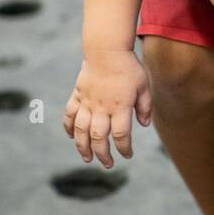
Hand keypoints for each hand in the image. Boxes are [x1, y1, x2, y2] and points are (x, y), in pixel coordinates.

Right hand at [63, 52, 151, 167]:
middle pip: (98, 137)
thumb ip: (145, 107)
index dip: (124, 148)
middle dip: (102, 154)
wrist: (106, 50)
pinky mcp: (77, 95)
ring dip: (82, 146)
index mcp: (120, 107)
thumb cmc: (128, 67)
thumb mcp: (144, 86)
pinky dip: (68, 127)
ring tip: (87, 158)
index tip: (128, 155)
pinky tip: (71, 136)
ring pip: (81, 130)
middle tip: (107, 164)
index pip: (121, 135)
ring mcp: (87, 102)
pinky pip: (70, 114)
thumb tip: (144, 125)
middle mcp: (101, 107)